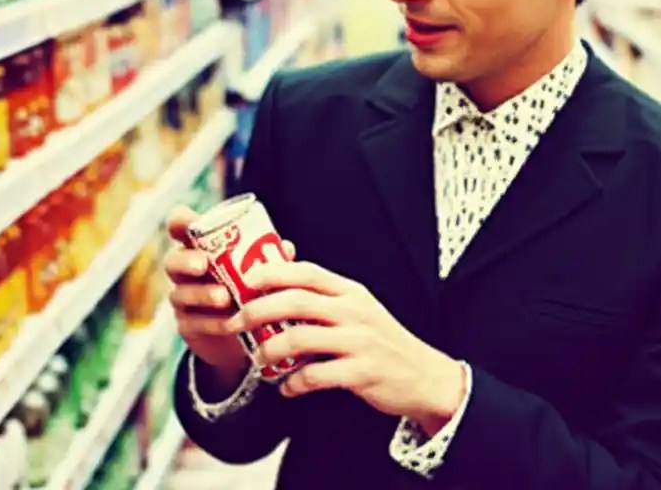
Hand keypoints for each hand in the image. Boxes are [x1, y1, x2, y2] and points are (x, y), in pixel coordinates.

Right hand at [164, 206, 296, 388]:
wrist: (249, 333)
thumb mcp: (262, 271)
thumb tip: (286, 248)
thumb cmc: (253, 288)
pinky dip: (212, 323)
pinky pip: (194, 323)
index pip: (180, 227)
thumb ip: (270, 258)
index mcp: (201, 247)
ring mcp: (184, 299)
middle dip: (186, 261)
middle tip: (203, 265)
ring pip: (180, 294)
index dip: (179, 221)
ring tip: (224, 298)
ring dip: (202, 294)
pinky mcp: (187, 326)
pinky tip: (230, 324)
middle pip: (173, 261)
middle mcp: (187, 271)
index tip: (186, 223)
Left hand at [224, 261, 466, 434]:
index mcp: (352, 292)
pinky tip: (286, 388)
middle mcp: (354, 312)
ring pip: (300, 338)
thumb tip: (283, 284)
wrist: (425, 377)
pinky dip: (293, 384)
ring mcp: (359, 342)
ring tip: (258, 360)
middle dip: (257, 310)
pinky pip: (314, 376)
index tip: (245, 280)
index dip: (272, 272)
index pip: (307, 272)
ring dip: (269, 350)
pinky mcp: (360, 373)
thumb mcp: (361, 310)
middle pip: (295, 302)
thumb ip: (327, 298)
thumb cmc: (384, 342)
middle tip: (235, 322)